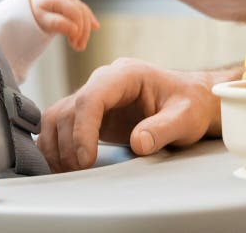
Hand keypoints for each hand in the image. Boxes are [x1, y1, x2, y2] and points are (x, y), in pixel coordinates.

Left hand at [30, 0, 99, 50]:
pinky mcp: (71, 3)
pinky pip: (84, 11)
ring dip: (86, 29)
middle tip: (79, 48)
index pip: (75, 13)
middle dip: (83, 31)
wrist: (28, 8)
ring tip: (80, 45)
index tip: (74, 43)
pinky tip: (96, 27)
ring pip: (84, 12)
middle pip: (82, 13)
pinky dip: (88, 20)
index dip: (78, 28)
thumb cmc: (32, 14)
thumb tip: (75, 30)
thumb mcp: (41, 20)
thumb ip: (57, 24)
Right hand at [37, 57, 241, 171]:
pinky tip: (60, 163)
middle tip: (81, 170)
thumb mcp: (186, 117)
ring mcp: (93, 96)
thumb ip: (163, 128)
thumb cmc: (189, 104)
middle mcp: (103, 81)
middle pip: (70, 108)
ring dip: (57, 144)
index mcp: (125, 75)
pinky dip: (55, 143)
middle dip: (70, 142)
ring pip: (58, 115)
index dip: (83, 128)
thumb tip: (138, 142)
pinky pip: (60, 124)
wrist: (191, 100)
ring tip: (68, 170)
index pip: (91, 97)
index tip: (86, 158)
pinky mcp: (88, 112)